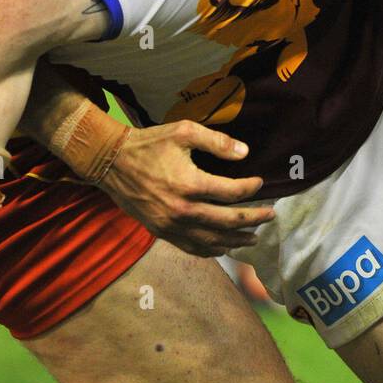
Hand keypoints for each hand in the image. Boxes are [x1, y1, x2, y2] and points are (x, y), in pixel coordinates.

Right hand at [98, 120, 272, 256]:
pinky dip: (211, 250)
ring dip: (236, 241)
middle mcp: (183, 210)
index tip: (261, 182)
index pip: (232, 193)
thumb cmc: (148, 143)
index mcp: (191, 184)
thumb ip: (216, 141)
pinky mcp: (161, 232)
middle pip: (228, 222)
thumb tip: (245, 152)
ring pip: (212, 241)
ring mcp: (171, 225)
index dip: (251, 188)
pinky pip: (191, 248)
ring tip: (254, 238)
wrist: (111, 162)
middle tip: (270, 216)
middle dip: (253, 220)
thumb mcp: (183, 132)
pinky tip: (223, 248)